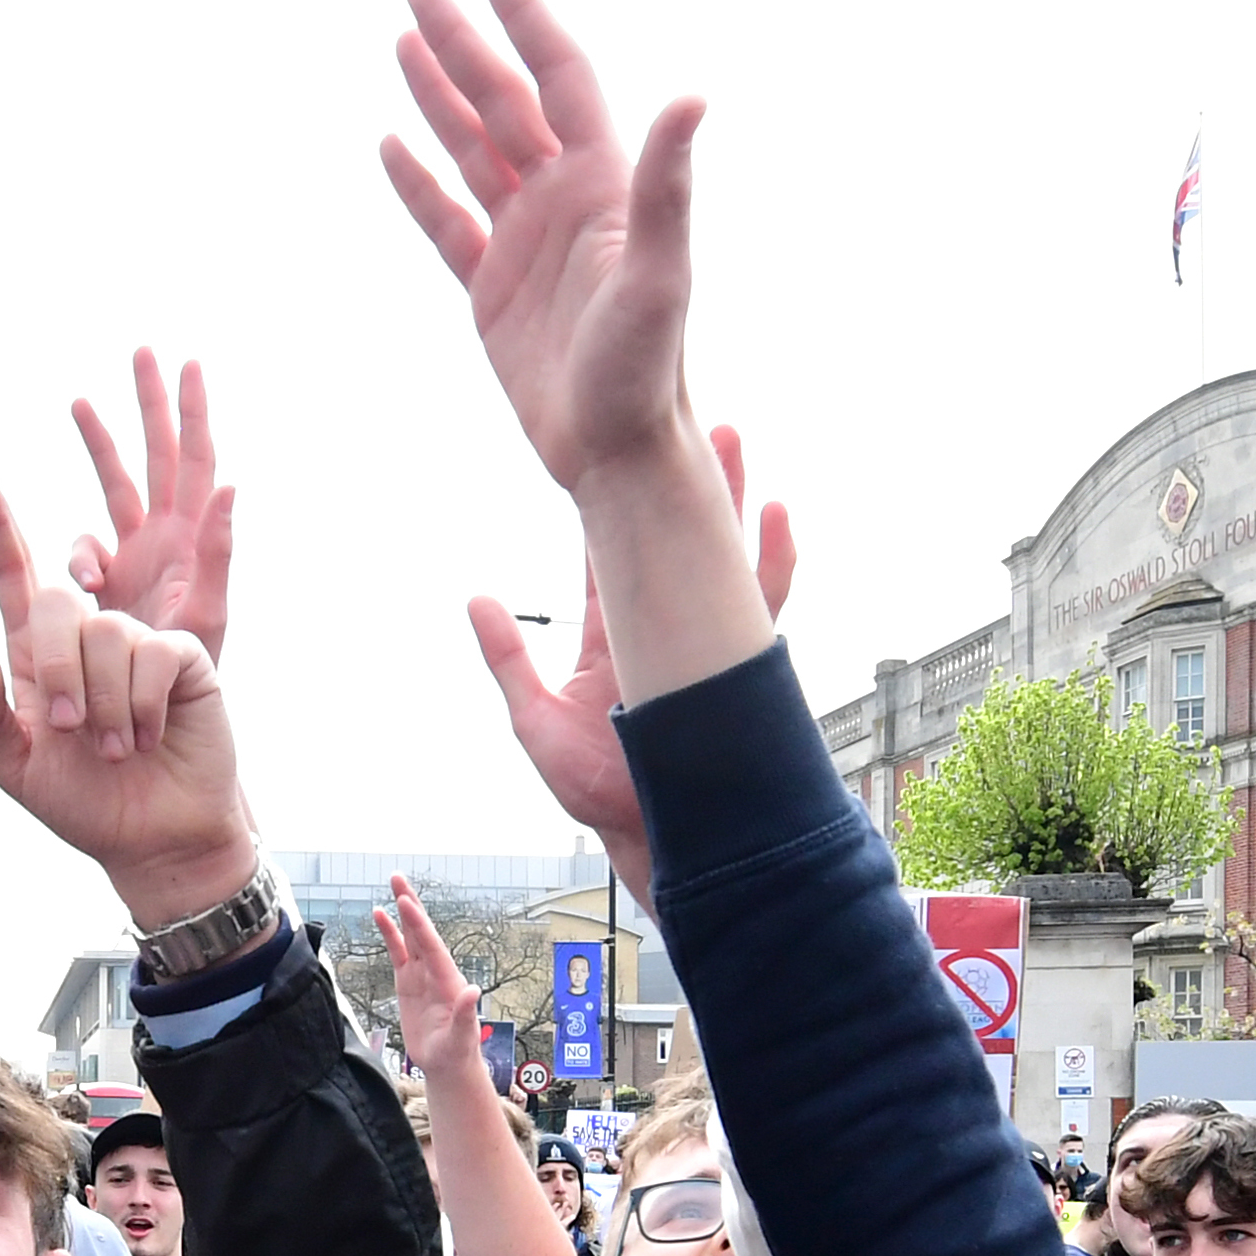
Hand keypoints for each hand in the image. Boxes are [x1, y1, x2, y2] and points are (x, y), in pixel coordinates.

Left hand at [0, 480, 260, 930]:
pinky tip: (149, 734)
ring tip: (116, 748)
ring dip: (103, 704)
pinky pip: (152, 653)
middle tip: (67, 729)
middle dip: (54, 667)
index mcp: (38, 656)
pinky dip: (141, 704)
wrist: (152, 840)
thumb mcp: (16, 769)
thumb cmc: (85, 804)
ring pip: (104, 634)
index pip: (13, 575)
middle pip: (55, 601)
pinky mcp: (182, 655)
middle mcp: (87, 637)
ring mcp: (137, 642)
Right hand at [57, 352, 234, 661]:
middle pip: (158, 455)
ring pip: (115, 487)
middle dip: (150, 404)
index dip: (192, 413)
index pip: (196, 461)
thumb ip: (218, 551)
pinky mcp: (106, 584)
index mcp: (193, 538)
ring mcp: (135, 558)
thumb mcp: (207, 613)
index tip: (188, 362)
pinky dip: (80, 558)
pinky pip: (85, 552)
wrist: (150, 726)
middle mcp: (166, 538)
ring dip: (100, 444)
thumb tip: (231, 482)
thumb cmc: (189, 678)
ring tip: (78, 402)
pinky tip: (87, 586)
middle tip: (143, 351)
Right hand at [382, 0, 701, 498]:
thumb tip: (693, 93)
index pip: (556, 74)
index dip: (523, 14)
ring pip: (472, 148)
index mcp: (602, 181)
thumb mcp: (659, 270)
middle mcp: (563, 199)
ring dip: (438, 93)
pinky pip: (447, 223)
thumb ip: (667, 180)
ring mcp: (525, 241)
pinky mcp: (493, 289)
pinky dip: (418, 183)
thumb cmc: (647, 366)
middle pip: (504, 98)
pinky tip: (391, 144)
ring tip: (400, 37)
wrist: (617, 451)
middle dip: (463, 38)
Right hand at [382, 879, 488, 1085]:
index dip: (418, 925)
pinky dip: (390, 934)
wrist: (447, 1063)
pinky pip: (398, 952)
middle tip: (398, 878)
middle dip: (410, 905)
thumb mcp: (461, 1037)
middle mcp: (436, 971)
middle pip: (421, 932)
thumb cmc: (456, 1052)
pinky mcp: (409, 982)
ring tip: (393, 886)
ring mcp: (422, 974)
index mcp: (448, 981)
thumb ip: (465, 1014)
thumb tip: (472, 991)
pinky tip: (381, 916)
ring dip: (402, 913)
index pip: (431, 947)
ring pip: (410, 936)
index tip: (405, 903)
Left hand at [471, 425, 796, 900]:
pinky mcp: (736, 667)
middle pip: (673, 536)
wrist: (654, 838)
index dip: (609, 500)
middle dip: (683, 479)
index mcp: (609, 636)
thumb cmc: (594, 791)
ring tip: (735, 441)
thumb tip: (476, 597)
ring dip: (729, 501)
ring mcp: (701, 645)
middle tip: (686, 418)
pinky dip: (771, 562)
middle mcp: (659, 630)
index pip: (607, 553)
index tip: (609, 444)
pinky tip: (779, 521)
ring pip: (720, 555)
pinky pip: (762, 606)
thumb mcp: (535, 724)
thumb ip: (507, 661)